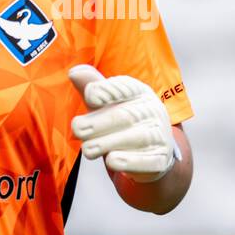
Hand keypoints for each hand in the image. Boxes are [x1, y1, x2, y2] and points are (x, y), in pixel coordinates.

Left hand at [68, 64, 179, 182]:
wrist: (150, 154)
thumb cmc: (122, 125)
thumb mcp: (107, 105)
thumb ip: (93, 88)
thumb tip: (73, 72)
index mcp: (140, 93)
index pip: (125, 87)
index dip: (107, 90)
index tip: (89, 96)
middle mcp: (153, 111)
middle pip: (125, 115)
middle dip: (98, 122)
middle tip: (77, 129)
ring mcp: (160, 136)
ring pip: (136, 137)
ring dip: (108, 143)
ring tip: (88, 149)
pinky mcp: (161, 160)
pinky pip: (146, 161)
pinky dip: (129, 162)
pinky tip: (112, 161)